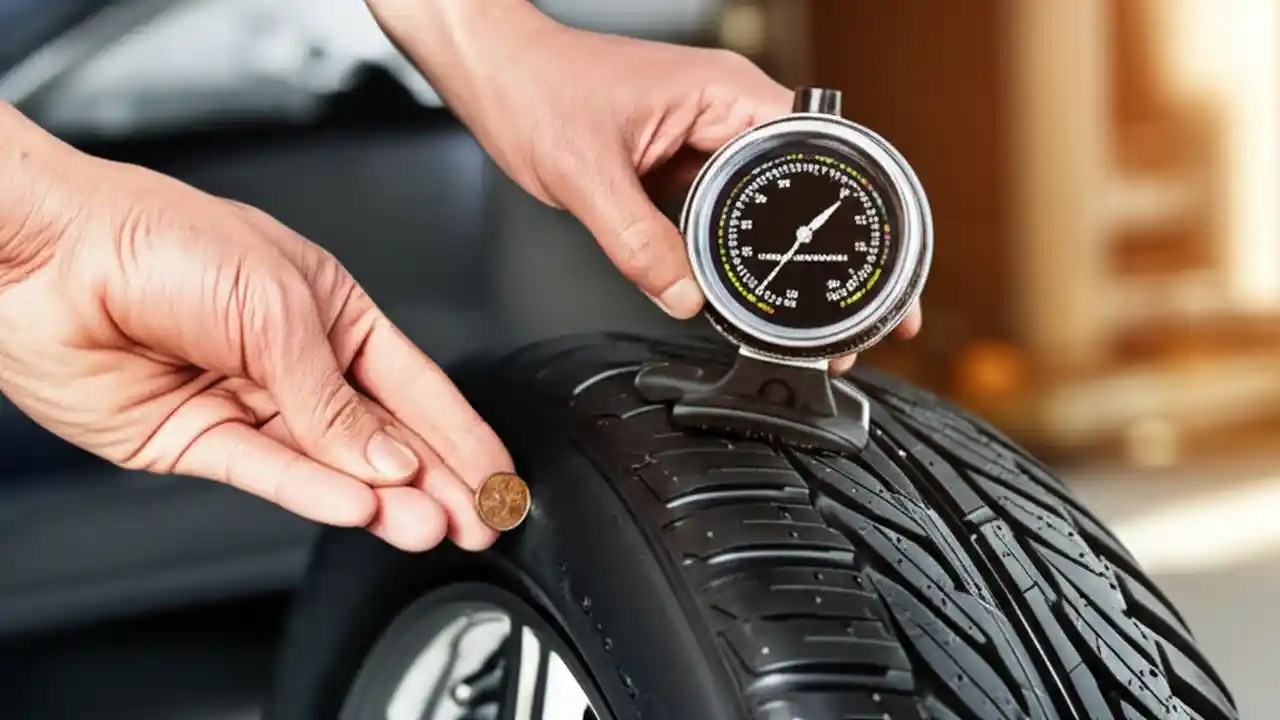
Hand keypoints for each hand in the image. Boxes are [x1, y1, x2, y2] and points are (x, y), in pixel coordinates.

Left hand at [0, 104, 505, 551]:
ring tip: (429, 526)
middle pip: (382, 433)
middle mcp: (292, 360)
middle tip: (478, 518)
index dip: (460, 432)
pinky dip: (314, 493)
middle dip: (435, 478)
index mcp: (329, 309)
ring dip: (383, 497)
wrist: (46, 252)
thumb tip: (386, 456)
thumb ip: (333, 392)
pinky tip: (358, 508)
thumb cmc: (156, 236)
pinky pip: (268, 474)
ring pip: (331, 463)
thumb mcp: (278, 301)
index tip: (497, 473)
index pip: (415, 383)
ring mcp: (247, 402)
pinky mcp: (198, 438)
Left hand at [367, 0, 920, 372]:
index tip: (877, 266)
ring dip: (782, 253)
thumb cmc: (537, 90)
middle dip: (830, 251)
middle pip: (805, 185)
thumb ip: (638, 242)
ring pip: (766, 204)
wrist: (496, 74)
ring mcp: (709, 137)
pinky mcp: (684, 161)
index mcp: (727, 95)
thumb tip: (684, 299)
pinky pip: (725, 211)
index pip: (819, 152)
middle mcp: (729, 112)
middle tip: (854, 315)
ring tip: (808, 314)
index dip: (855, 213)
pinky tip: (743, 286)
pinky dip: (737, 249)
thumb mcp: (586, 175)